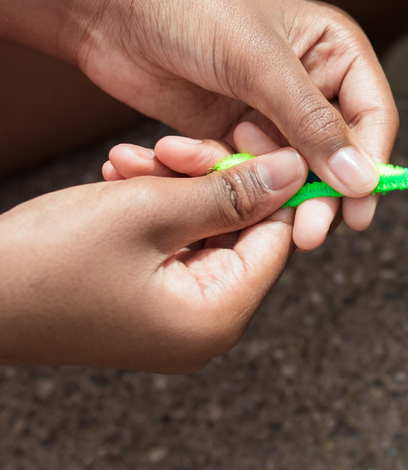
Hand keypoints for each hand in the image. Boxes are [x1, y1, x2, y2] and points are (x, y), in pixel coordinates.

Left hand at [0, 0, 397, 239]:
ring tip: (236, 192)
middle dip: (321, 193)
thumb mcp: (258, 63)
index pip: (374, 119)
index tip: (356, 212)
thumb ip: (313, 124)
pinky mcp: (232, 135)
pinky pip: (246, 173)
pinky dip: (224, 176)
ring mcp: (272, 113)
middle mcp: (313, 85)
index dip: (370, 167)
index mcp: (336, 52)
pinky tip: (187, 159)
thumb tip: (362, 179)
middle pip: (337, 156)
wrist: (105, 4)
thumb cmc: (189, 8)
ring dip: (265, 187)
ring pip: (290, 172)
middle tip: (306, 233)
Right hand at [0, 147, 306, 372]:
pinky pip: (171, 248)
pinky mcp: (146, 307)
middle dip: (206, 182)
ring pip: (203, 232)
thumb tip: (296, 171)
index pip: (278, 238)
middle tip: (167, 147)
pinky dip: (152, 211)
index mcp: (218, 316)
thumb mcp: (149, 210)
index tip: (246, 141)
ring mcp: (175, 320)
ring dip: (173, 188)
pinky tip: (120, 179)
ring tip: (129, 161)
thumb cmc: (48, 259)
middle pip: (240, 233)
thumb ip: (231, 191)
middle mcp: (206, 327)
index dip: (268, 184)